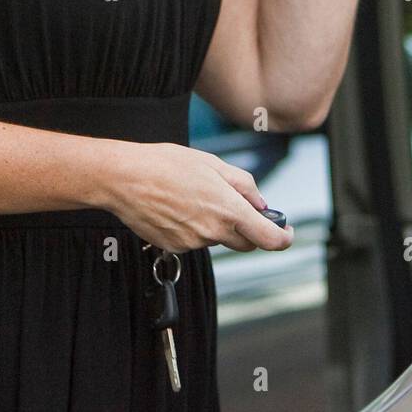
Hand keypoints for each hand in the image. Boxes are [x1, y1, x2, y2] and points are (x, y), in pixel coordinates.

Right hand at [104, 142, 294, 253]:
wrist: (125, 178)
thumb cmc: (166, 164)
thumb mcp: (213, 163)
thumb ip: (243, 185)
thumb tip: (261, 203)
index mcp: (228, 210)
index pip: (269, 239)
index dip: (284, 237)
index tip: (286, 230)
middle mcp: (213, 232)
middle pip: (246, 243)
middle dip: (251, 230)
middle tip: (240, 207)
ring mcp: (193, 243)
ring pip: (218, 239)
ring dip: (218, 224)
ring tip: (194, 195)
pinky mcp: (175, 248)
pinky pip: (196, 241)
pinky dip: (196, 228)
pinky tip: (179, 206)